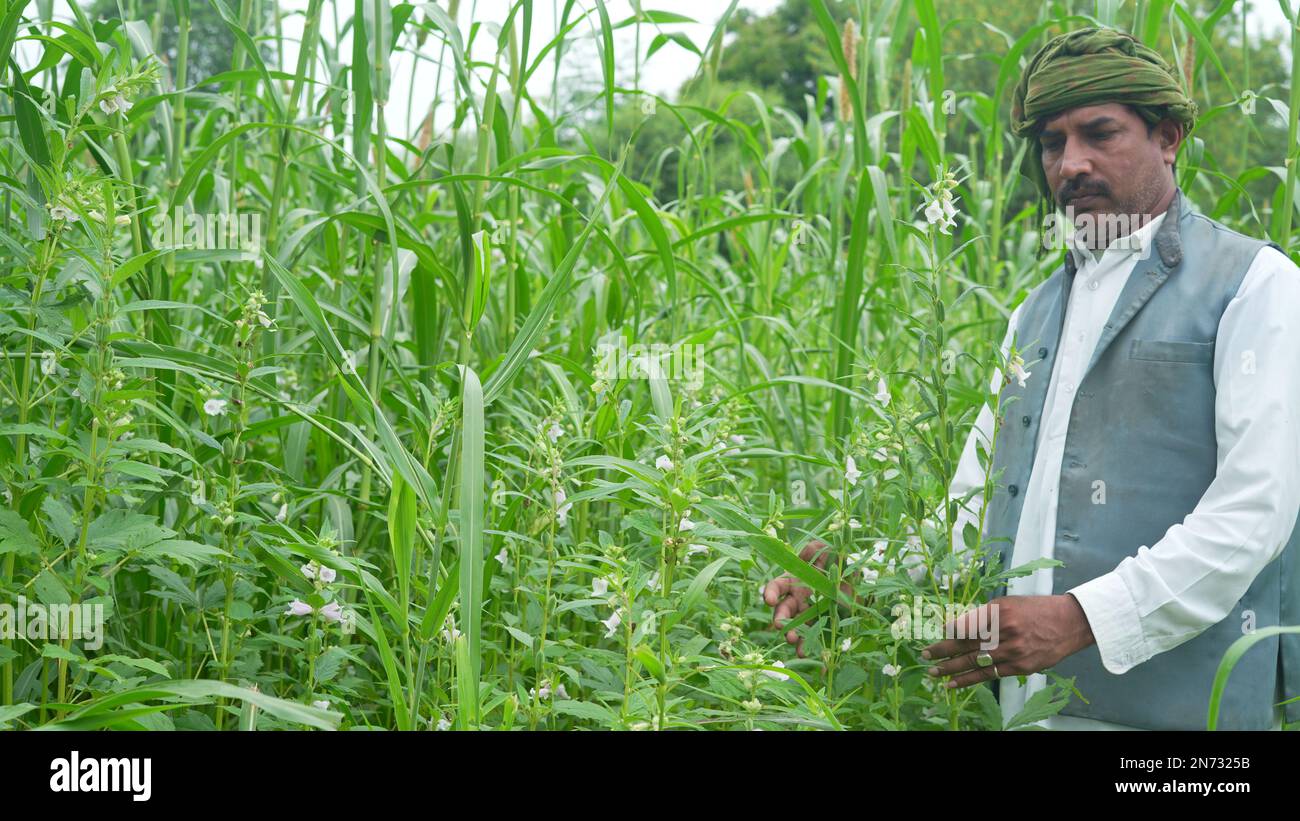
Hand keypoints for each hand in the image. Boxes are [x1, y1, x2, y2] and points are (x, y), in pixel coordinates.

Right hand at [762, 540, 853, 657]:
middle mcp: (798, 601)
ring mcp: (809, 616)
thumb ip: (816, 550)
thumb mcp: (830, 552)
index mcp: (794, 582)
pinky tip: (814, 657)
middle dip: (780, 621)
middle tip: (783, 629)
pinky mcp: (822, 628)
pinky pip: (813, 639)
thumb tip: (803, 556)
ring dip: (793, 638)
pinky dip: (811, 648)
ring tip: (797, 646)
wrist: (860, 580)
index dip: (770, 593)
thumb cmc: (839, 563)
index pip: (776, 588)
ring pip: (795, 629)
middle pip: (782, 612)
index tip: (769, 600)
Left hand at [920, 594, 1095, 688]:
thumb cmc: (1034, 610)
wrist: (1068, 623)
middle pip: (966, 644)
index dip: (947, 634)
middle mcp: (1005, 632)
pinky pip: (989, 675)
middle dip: (942, 651)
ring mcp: (1013, 651)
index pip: (966, 625)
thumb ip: (982, 615)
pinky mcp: (1021, 667)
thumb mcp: (1006, 603)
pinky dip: (969, 680)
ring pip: (975, 662)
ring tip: (933, 672)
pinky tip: (953, 684)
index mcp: (999, 611)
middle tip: (924, 655)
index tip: (932, 637)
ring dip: (951, 669)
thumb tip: (956, 627)